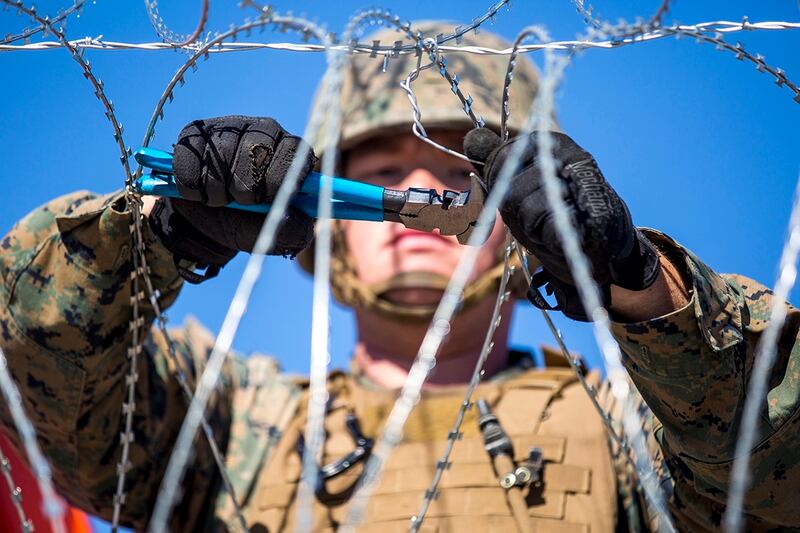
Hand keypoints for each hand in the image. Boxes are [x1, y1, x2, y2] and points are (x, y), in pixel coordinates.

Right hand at [149, 116, 316, 282]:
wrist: (208, 220)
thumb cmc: (248, 222)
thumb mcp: (273, 235)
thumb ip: (294, 230)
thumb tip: (297, 219)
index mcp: (291, 153)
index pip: (293, 152)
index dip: (276, 180)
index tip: (265, 200)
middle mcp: (264, 131)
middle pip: (255, 149)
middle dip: (244, 187)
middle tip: (240, 201)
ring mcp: (229, 128)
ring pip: (220, 152)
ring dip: (216, 189)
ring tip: (219, 199)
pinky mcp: (196, 133)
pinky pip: (190, 157)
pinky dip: (192, 186)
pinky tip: (200, 192)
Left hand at [463, 128, 659, 319]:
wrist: (599, 245)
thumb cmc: (553, 214)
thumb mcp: (518, 187)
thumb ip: (496, 164)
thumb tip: (471, 137)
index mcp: (546, 142)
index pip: (500, 161)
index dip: (498, 188)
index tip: (515, 200)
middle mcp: (565, 153)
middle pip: (511, 188)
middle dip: (518, 214)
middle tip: (538, 219)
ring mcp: (582, 180)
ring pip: (530, 209)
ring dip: (534, 229)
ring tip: (552, 227)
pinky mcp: (594, 209)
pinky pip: (551, 227)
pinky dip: (550, 239)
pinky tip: (561, 236)